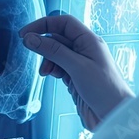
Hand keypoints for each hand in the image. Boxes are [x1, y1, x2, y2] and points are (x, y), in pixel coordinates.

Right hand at [20, 14, 133, 129]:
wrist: (114, 115)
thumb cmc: (104, 89)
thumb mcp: (76, 67)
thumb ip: (53, 51)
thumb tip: (30, 38)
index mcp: (89, 40)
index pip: (63, 22)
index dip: (43, 24)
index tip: (25, 33)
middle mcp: (85, 49)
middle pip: (58, 37)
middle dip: (43, 44)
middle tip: (29, 51)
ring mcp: (80, 63)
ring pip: (56, 53)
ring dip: (46, 59)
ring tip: (44, 71)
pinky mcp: (76, 77)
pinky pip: (59, 66)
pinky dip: (51, 69)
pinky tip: (50, 75)